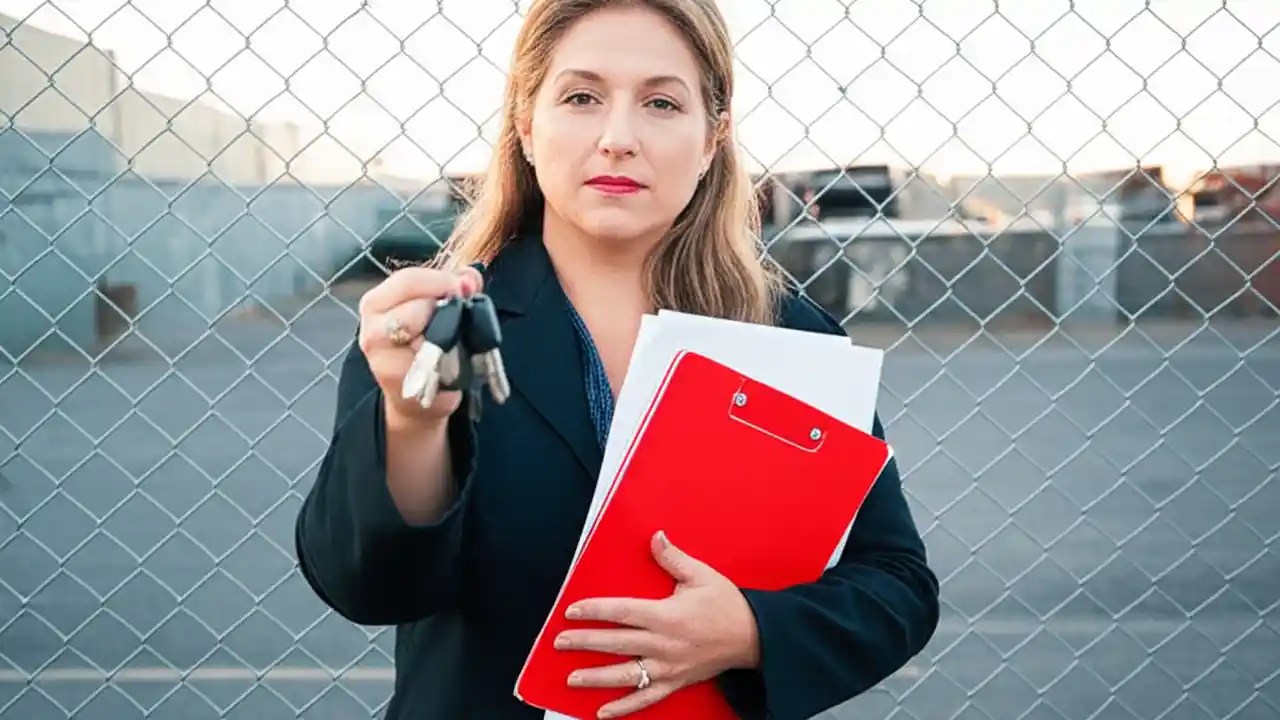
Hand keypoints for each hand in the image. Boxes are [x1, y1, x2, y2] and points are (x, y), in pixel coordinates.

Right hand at [356, 264, 482, 425]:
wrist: (417, 395)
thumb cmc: (427, 344)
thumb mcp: (438, 308)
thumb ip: (455, 286)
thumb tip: (470, 277)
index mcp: (377, 302)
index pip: (407, 280)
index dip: (441, 280)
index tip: (464, 287)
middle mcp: (372, 328)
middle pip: (416, 306)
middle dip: (445, 309)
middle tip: (460, 314)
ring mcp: (381, 358)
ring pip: (424, 335)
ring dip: (445, 335)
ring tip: (450, 339)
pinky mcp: (397, 382)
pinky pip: (431, 363)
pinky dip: (446, 360)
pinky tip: (446, 361)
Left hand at [554, 531, 760, 717]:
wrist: (755, 637)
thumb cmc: (727, 604)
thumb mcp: (701, 575)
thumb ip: (673, 558)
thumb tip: (655, 537)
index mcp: (667, 615)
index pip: (622, 612)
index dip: (595, 611)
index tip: (572, 611)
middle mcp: (664, 644)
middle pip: (616, 643)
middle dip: (585, 642)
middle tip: (559, 641)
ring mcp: (669, 667)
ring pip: (626, 675)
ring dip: (597, 677)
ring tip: (571, 677)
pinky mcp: (676, 683)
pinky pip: (647, 699)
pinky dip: (624, 707)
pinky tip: (602, 711)